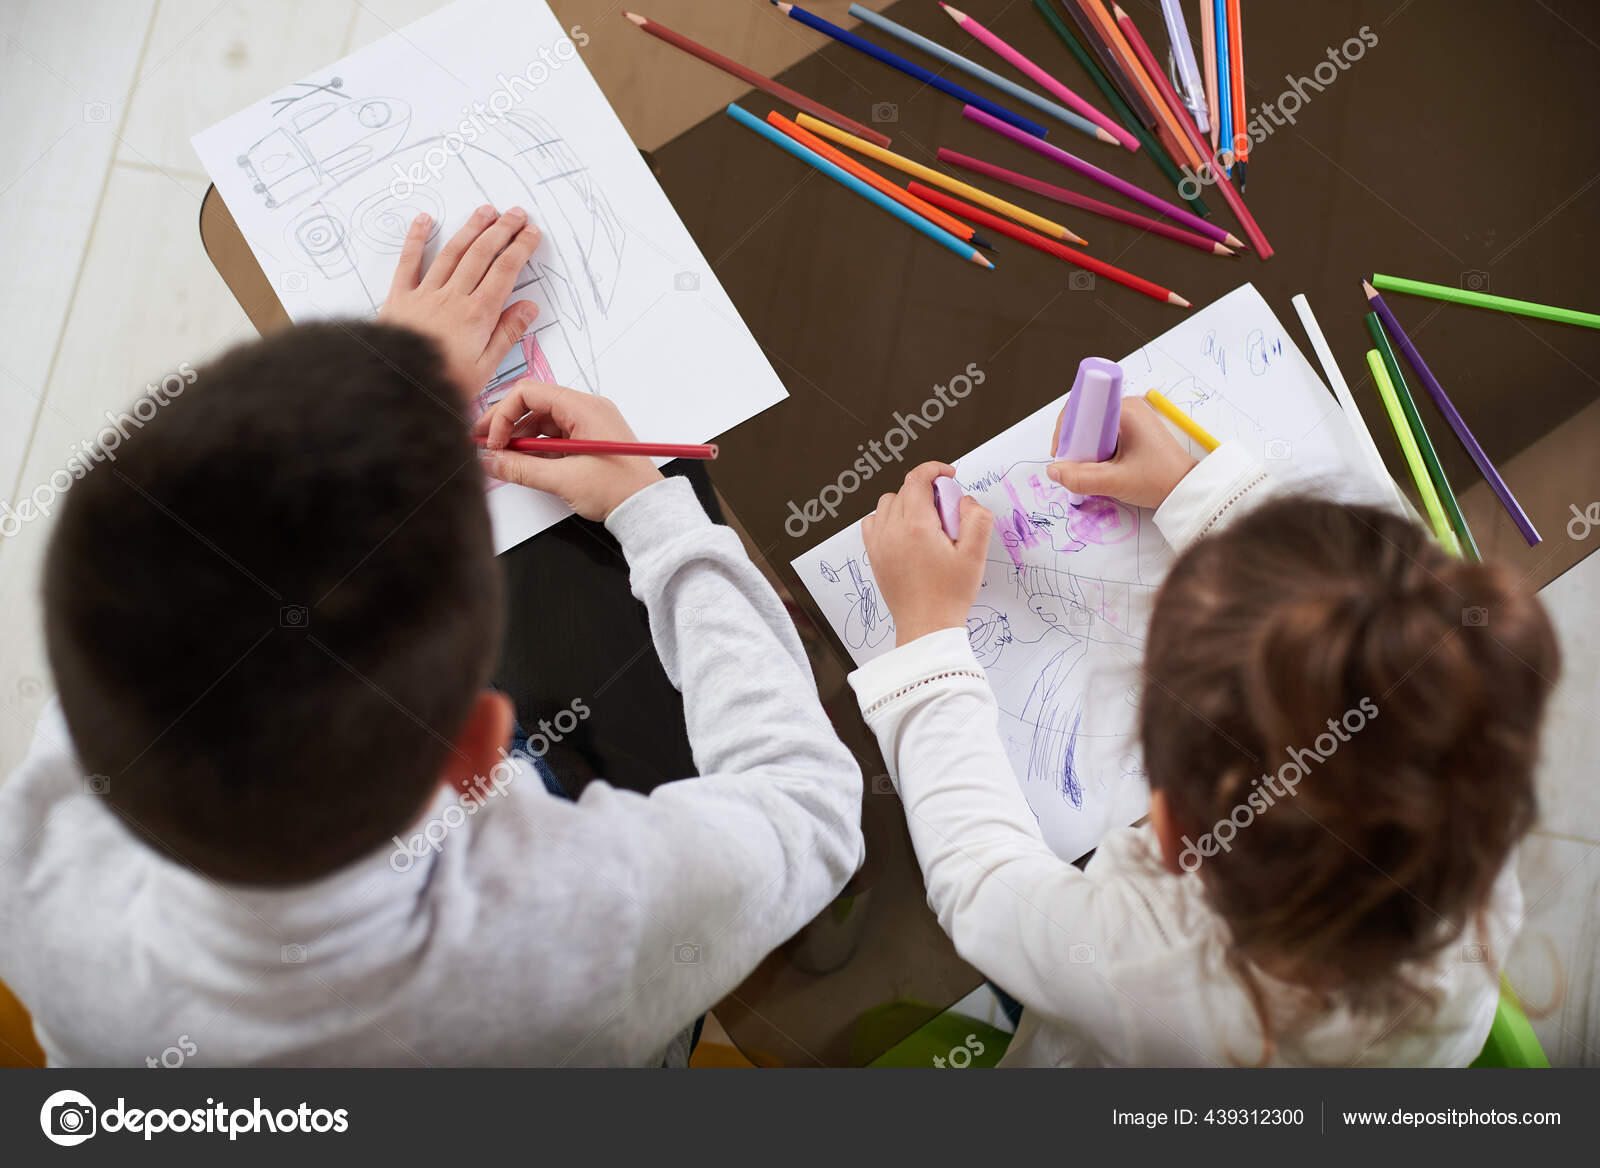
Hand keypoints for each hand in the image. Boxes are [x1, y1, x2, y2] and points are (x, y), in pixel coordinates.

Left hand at [378, 205, 542, 400]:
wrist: (396, 388)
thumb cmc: (441, 383)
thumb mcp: (484, 369)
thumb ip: (506, 334)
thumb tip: (529, 308)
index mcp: (477, 315)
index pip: (505, 271)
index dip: (521, 248)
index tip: (532, 233)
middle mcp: (453, 297)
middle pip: (482, 254)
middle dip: (502, 230)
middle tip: (516, 213)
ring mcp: (425, 293)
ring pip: (452, 252)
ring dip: (471, 228)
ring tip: (486, 211)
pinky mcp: (399, 297)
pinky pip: (409, 261)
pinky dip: (417, 238)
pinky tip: (425, 220)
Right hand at [474, 381, 663, 520]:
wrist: (648, 509)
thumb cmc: (620, 490)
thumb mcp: (563, 480)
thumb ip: (521, 469)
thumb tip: (491, 462)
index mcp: (584, 408)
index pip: (529, 393)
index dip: (503, 414)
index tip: (492, 441)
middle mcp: (587, 410)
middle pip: (534, 405)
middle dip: (506, 424)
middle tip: (483, 443)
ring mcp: (589, 425)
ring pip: (542, 422)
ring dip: (519, 438)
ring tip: (501, 458)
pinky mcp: (589, 441)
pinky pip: (555, 436)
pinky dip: (536, 448)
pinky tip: (522, 463)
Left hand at [861, 462, 993, 646]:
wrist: (926, 625)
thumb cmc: (949, 595)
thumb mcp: (975, 555)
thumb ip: (977, 519)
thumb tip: (965, 500)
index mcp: (916, 526)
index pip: (917, 479)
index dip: (934, 469)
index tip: (948, 475)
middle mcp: (892, 530)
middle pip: (905, 490)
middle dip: (927, 491)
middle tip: (947, 514)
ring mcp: (879, 542)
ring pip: (888, 503)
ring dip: (907, 503)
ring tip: (927, 524)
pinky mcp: (874, 554)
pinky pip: (874, 521)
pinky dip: (889, 518)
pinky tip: (907, 532)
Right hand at [1047, 397, 1197, 509]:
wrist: (1186, 488)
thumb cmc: (1160, 480)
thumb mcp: (1116, 482)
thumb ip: (1081, 478)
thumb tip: (1054, 471)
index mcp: (1124, 410)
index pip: (1081, 406)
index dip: (1067, 429)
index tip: (1065, 452)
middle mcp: (1126, 407)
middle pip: (1084, 418)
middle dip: (1074, 443)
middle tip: (1077, 466)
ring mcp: (1129, 418)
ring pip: (1091, 429)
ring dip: (1084, 450)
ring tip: (1093, 470)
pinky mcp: (1131, 430)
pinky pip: (1101, 435)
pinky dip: (1095, 451)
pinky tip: (1101, 468)